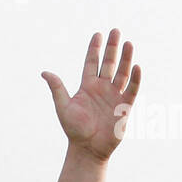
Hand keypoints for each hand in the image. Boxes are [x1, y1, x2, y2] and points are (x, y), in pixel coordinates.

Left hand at [42, 29, 139, 162]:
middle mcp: (101, 89)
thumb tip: (44, 72)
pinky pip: (131, 90)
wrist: (87, 150)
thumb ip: (57, 88)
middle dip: (112, 48)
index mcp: (87, 87)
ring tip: (127, 43)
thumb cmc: (74, 131)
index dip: (94, 49)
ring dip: (125, 58)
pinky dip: (135, 79)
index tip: (98, 34)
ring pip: (121, 73)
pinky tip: (136, 66)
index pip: (91, 63)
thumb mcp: (63, 107)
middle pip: (108, 64)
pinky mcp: (123, 107)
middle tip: (115, 30)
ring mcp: (113, 97)